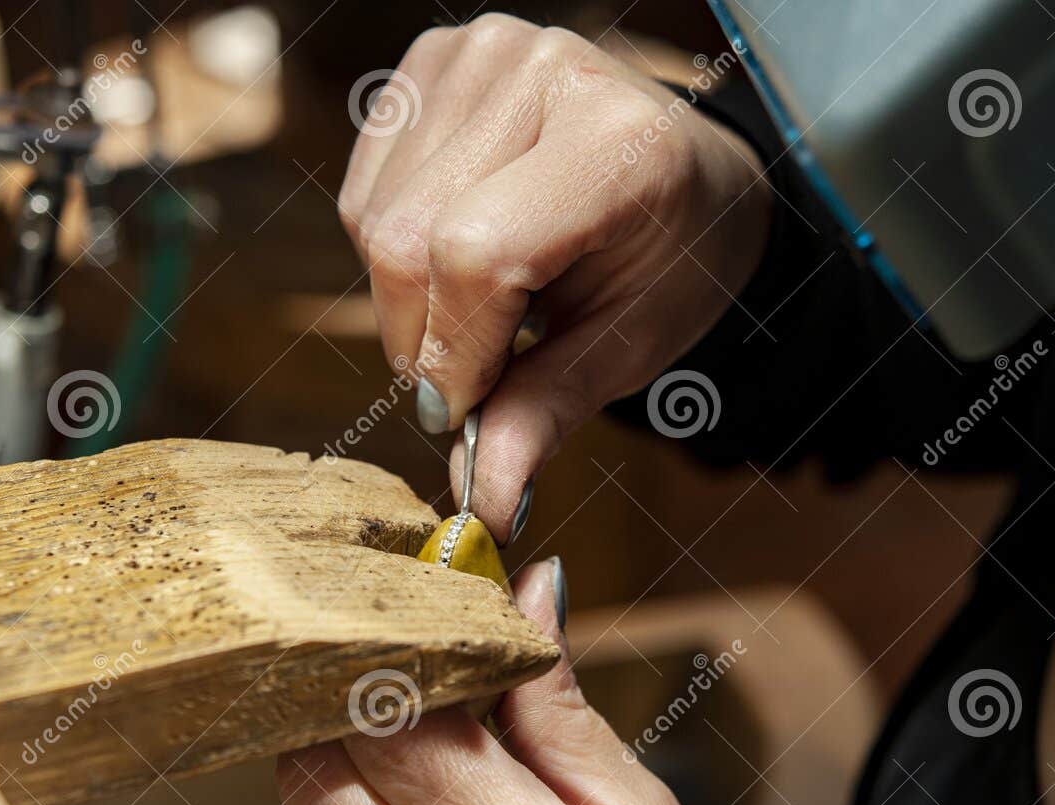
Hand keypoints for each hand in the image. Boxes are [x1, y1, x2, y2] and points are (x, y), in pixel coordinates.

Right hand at [340, 15, 772, 540]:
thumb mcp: (629, 347)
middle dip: (422, 341)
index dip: (454, 354)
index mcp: (617, 143)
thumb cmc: (670, 265)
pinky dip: (391, 251)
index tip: (461, 415)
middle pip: (409, 239)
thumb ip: (547, 413)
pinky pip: (365, 190)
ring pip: (374, 221)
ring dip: (406, 301)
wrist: (689, 180)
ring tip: (480, 312)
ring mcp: (481, 51)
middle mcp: (544, 72)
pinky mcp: (435, 60)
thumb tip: (485, 504)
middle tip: (466, 381)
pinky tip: (454, 259)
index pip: (477, 254)